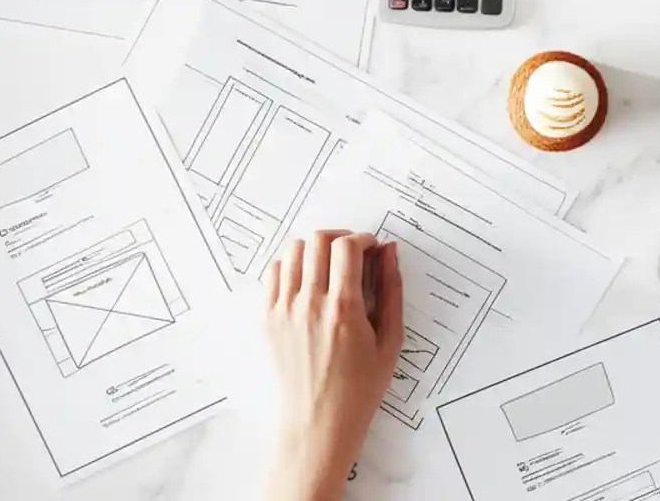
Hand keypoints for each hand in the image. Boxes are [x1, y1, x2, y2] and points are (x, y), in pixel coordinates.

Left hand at [264, 231, 403, 500]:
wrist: (319, 421)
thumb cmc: (360, 386)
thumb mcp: (390, 340)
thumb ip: (392, 290)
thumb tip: (390, 252)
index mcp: (344, 308)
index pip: (346, 247)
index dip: (363, 238)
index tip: (372, 248)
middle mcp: (310, 303)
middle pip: (317, 240)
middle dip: (339, 237)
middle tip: (352, 252)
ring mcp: (284, 310)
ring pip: (292, 251)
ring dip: (314, 249)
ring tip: (328, 265)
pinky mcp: (268, 319)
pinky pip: (273, 273)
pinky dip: (290, 266)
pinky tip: (306, 280)